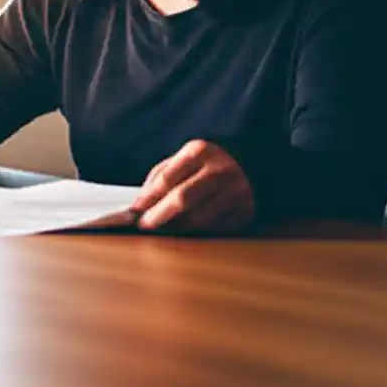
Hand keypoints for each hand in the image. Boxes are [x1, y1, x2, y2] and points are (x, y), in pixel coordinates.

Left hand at [131, 140, 254, 232]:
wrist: (251, 165)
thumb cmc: (207, 164)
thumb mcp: (184, 159)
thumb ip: (159, 178)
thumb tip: (138, 205)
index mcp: (200, 152)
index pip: (167, 179)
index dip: (148, 199)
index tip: (135, 212)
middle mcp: (219, 171)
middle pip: (182, 199)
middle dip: (158, 216)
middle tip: (145, 226)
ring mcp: (235, 192)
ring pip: (198, 219)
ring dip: (175, 229)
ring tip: (163, 230)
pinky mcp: (244, 212)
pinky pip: (213, 229)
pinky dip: (196, 234)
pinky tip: (185, 234)